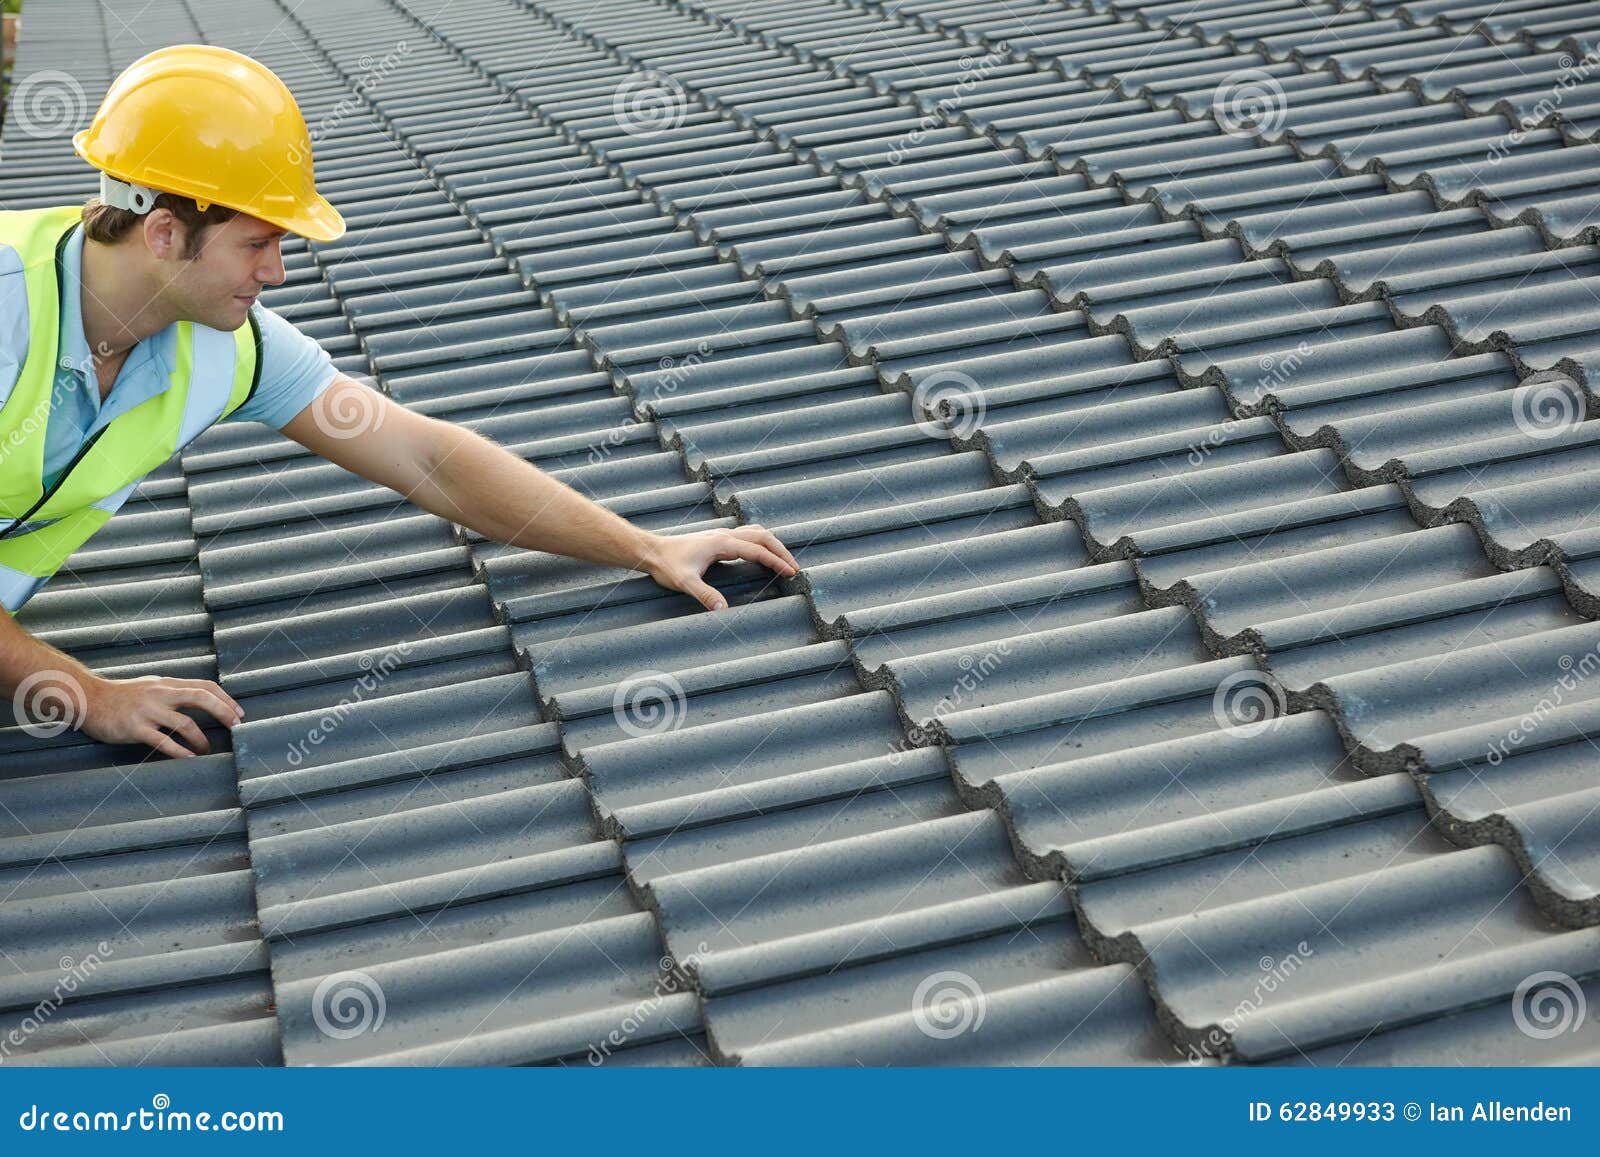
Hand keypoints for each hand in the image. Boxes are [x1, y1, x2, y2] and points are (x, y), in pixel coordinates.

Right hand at [79, 674, 244, 758]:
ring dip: (201, 739)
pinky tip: (190, 758)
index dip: (225, 699)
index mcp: (167, 684)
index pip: (204, 686)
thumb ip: (173, 691)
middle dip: (223, 711)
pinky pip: (163, 741)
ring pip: (185, 723)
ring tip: (207, 750)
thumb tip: (201, 699)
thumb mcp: (151, 686)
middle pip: (200, 697)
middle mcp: (161, 694)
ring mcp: (148, 711)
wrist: (88, 699)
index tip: (239, 713)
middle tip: (237, 727)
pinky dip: (180, 751)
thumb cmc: (122, 695)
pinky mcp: (135, 728)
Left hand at [643, 525, 800, 610]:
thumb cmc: (667, 564)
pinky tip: (761, 554)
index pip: (758, 550)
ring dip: (772, 544)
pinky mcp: (717, 538)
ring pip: (756, 533)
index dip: (776, 562)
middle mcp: (725, 535)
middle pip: (763, 537)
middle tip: (795, 568)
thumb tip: (723, 610)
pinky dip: (761, 543)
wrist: (652, 550)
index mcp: (722, 543)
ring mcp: (721, 535)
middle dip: (781, 551)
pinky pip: (747, 535)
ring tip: (784, 560)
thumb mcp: (685, 583)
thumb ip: (705, 595)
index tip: (791, 572)